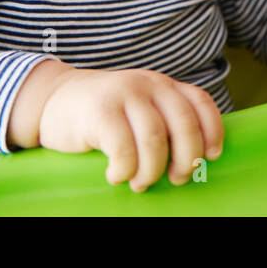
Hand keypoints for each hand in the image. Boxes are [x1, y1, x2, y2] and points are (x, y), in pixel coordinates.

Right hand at [37, 68, 224, 191]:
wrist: (53, 98)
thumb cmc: (104, 114)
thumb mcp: (139, 108)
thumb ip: (164, 122)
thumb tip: (195, 161)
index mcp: (164, 85)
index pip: (200, 102)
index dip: (212, 131)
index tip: (210, 157)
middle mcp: (148, 84)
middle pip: (184, 125)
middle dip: (186, 160)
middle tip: (176, 179)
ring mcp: (124, 94)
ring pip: (155, 140)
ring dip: (152, 171)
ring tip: (140, 183)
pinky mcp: (100, 111)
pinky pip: (123, 149)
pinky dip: (124, 171)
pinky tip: (116, 175)